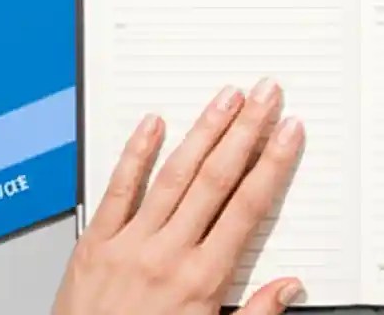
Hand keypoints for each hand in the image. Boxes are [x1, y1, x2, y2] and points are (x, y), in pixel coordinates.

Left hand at [53, 80, 305, 314]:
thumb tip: (289, 287)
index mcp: (202, 282)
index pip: (248, 207)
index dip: (273, 165)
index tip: (287, 134)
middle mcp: (168, 256)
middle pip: (217, 179)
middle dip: (247, 131)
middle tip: (265, 96)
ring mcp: (129, 245)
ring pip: (174, 175)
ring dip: (204, 131)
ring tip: (225, 99)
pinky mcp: (94, 245)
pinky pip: (117, 190)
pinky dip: (135, 154)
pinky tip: (152, 124)